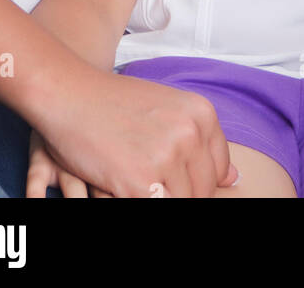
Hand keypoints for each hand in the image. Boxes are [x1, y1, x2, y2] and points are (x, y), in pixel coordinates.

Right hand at [35, 68, 239, 198]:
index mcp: (202, 113)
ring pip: (182, 202)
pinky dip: (141, 200)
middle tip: (150, 178)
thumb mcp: (168, 109)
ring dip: (160, 198)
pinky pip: (156, 208)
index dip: (197, 180)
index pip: (219, 169)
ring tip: (135, 178)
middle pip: (202, 191)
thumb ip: (199, 141)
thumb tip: (233, 179)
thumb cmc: (114, 102)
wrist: (70, 94)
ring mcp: (167, 159)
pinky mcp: (141, 184)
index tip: (172, 175)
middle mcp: (190, 134)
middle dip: (179, 192)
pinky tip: (124, 186)